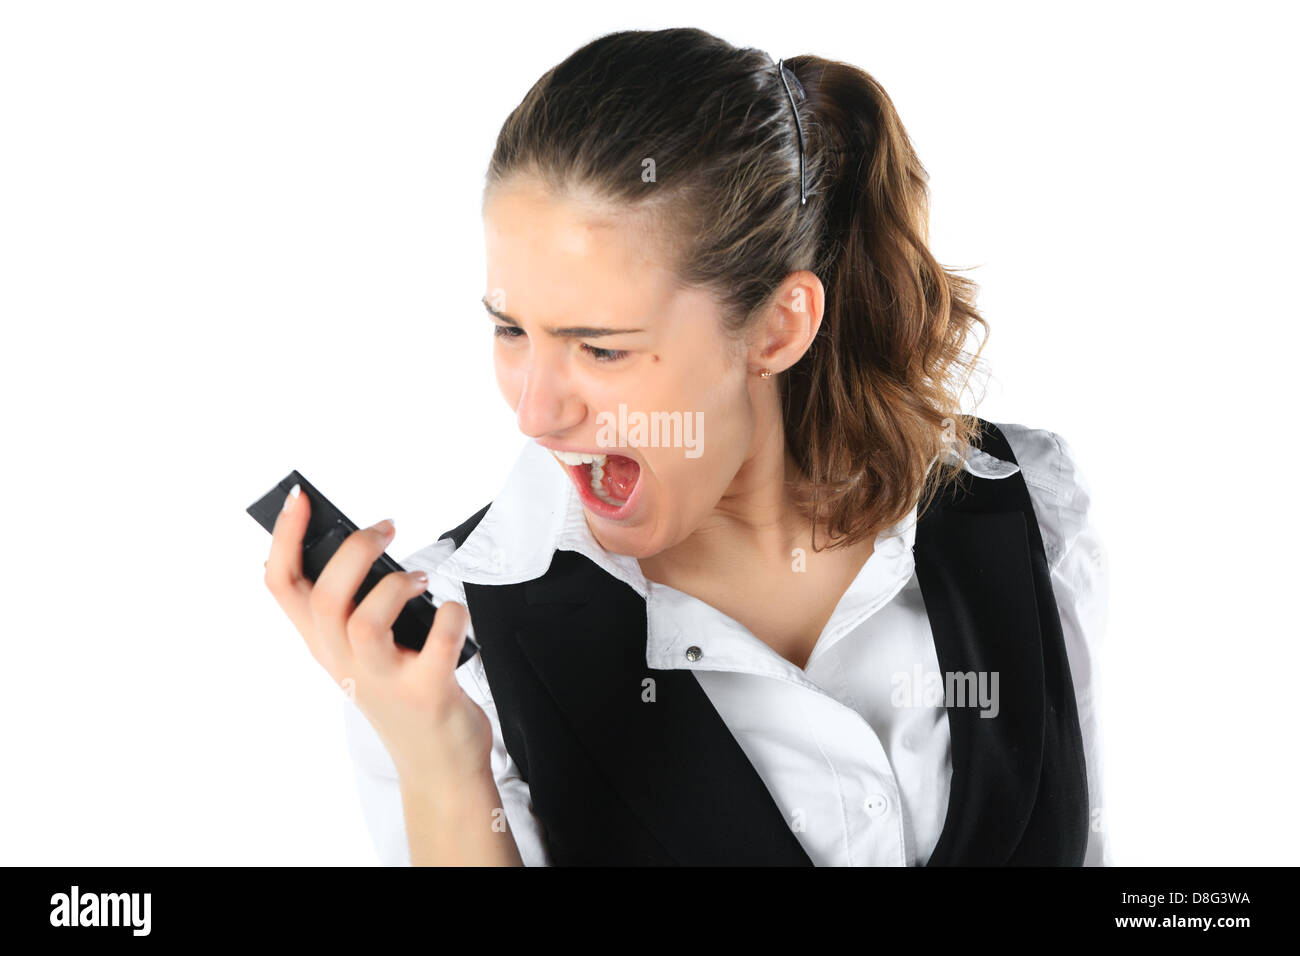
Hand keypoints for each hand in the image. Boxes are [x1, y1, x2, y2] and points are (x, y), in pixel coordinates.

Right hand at [262, 486, 491, 786]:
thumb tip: (368, 543)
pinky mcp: (426, 692)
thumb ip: (357, 604)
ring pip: (365, 622)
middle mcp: (344, 661)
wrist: (436, 762)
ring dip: (396, 586)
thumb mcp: (365, 649)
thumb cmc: (403, 690)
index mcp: (324, 644)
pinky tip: (455, 612)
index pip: (280, 586)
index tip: (299, 498)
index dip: (284, 537)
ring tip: (419, 580)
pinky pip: (439, 643)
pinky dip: (453, 616)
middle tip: (387, 529)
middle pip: (323, 597)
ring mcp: (383, 680)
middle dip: (354, 550)